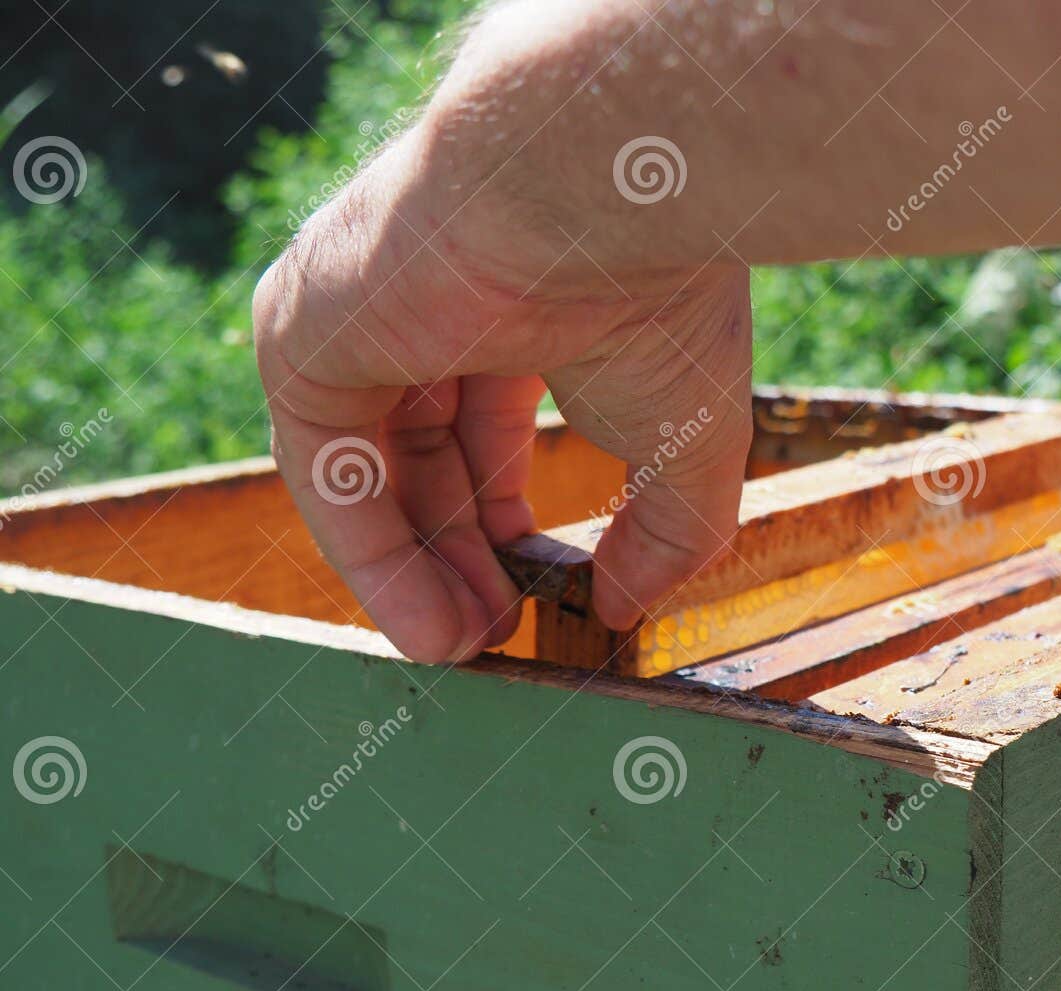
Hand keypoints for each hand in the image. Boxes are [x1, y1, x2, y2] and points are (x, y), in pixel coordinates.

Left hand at [252, 116, 751, 664]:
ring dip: (413, 575)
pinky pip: (325, 469)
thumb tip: (625, 613)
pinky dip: (372, 559)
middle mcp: (419, 308)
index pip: (481, 431)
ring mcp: (353, 317)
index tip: (533, 601)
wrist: (594, 197)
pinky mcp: (302, 335)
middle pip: (420, 462)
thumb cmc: (658, 297)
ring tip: (460, 653)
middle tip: (491, 641)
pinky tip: (430, 630)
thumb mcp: (689, 444)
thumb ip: (664, 535)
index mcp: (506, 309)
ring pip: (368, 473)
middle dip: (456, 561)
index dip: (501, 524)